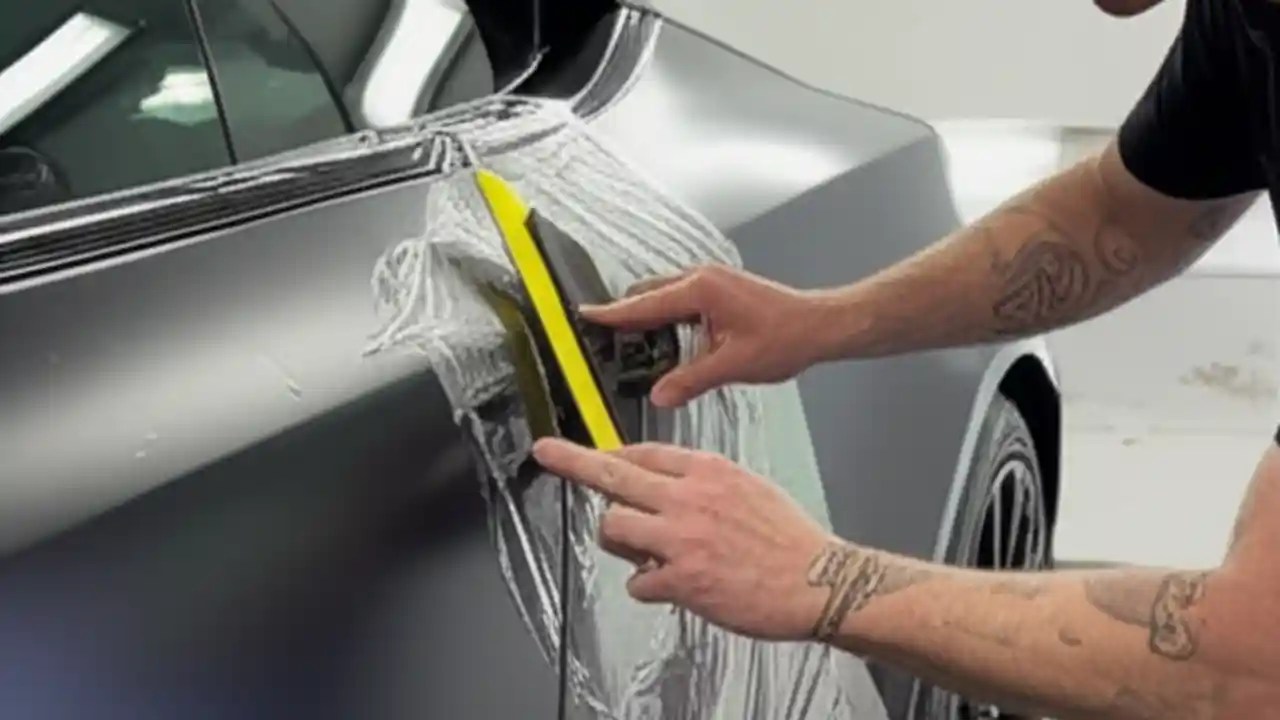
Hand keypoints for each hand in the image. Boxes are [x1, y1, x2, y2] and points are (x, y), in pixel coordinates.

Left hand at [533, 437, 831, 640]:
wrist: (820, 580)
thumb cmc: (790, 539)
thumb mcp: (749, 487)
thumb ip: (704, 483)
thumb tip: (666, 486)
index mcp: (708, 471)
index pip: (644, 452)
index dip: (613, 454)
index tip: (594, 452)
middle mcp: (690, 498)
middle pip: (615, 474)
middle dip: (573, 461)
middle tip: (548, 452)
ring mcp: (681, 539)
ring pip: (614, 527)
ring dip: (620, 542)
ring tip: (645, 552)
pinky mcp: (682, 580)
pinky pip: (637, 581)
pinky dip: (649, 586)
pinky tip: (672, 587)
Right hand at [582, 264, 824, 406]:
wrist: (820, 325)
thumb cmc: (787, 337)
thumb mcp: (733, 365)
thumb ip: (690, 381)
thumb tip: (660, 394)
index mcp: (701, 290)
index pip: (643, 304)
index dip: (612, 314)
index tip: (585, 316)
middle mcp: (703, 279)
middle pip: (649, 294)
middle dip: (626, 314)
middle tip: (605, 338)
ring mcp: (713, 282)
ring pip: (665, 295)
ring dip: (648, 315)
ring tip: (631, 343)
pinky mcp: (721, 290)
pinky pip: (682, 299)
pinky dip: (668, 316)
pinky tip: (668, 341)